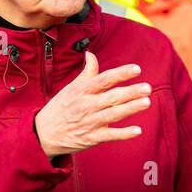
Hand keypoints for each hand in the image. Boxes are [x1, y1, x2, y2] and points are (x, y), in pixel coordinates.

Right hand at [34, 51, 150, 157]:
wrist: (43, 133)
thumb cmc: (61, 107)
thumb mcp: (71, 88)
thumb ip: (87, 72)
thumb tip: (91, 53)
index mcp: (82, 90)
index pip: (104, 79)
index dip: (120, 74)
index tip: (136, 69)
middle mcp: (86, 105)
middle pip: (111, 97)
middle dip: (130, 92)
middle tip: (147, 88)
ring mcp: (90, 122)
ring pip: (113, 114)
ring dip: (130, 109)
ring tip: (146, 102)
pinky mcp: (92, 138)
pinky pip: (110, 136)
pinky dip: (123, 134)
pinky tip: (138, 130)